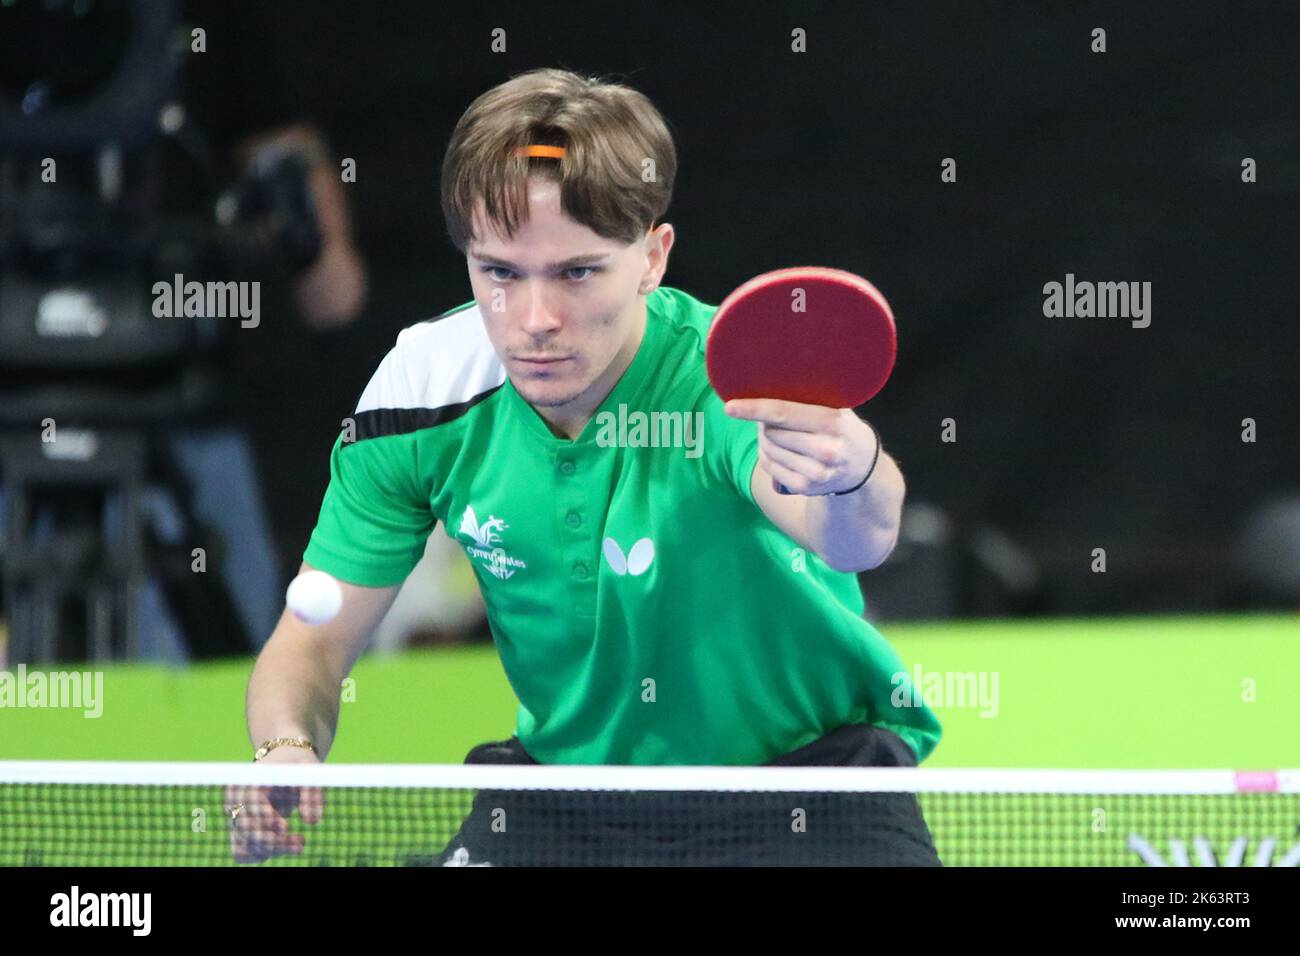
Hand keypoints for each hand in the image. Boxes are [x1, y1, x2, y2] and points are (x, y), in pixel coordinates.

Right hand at [226, 747, 324, 863]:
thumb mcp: (311, 770)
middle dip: (274, 840)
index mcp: (251, 778)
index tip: (285, 827)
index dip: (264, 816)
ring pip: (244, 843)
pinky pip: (242, 851)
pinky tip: (283, 848)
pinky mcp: (240, 828)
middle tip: (301, 841)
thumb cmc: (298, 763)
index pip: (248, 801)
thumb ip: (313, 792)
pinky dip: (260, 854)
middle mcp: (237, 798)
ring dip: (271, 850)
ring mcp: (237, 815)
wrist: (285, 759)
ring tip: (299, 844)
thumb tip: (312, 821)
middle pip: (246, 827)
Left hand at [725, 399, 877, 495]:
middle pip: (770, 432)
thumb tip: (765, 377)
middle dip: (764, 423)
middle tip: (774, 418)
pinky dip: (767, 456)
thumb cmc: (840, 426)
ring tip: (781, 434)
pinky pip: (768, 466)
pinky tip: (781, 450)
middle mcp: (826, 449)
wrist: (863, 466)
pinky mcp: (805, 488)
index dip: (753, 409)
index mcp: (832, 421)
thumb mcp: (836, 406)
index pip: (783, 413)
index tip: (730, 407)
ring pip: (767, 449)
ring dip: (765, 439)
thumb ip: (809, 394)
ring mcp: (816, 472)